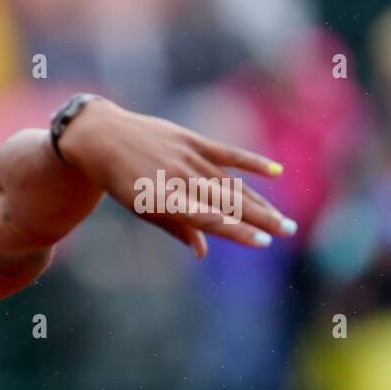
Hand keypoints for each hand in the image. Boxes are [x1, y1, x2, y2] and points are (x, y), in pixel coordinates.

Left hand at [58, 98, 293, 258]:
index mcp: (162, 199)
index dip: (236, 231)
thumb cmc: (121, 181)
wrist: (102, 138)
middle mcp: (177, 178)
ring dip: (260, 201)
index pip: (207, 218)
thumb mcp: (141, 209)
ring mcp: (187, 157)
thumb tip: (202, 251)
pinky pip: (227, 153)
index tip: (261, 242)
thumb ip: (175, 228)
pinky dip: (251, 162)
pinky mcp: (192, 139)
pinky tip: (276, 172)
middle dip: (260, 218)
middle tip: (288, 232)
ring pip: (231, 183)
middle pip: (227, 201)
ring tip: (282, 218)